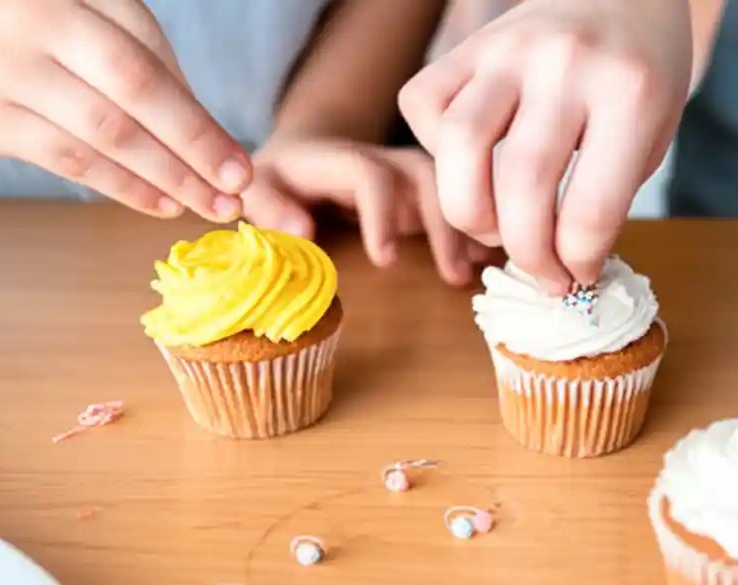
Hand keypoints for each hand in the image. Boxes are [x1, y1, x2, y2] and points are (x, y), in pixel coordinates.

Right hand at [0, 0, 250, 220]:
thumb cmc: (28, 27)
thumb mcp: (83, 19)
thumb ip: (141, 62)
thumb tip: (210, 137)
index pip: (153, 58)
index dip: (200, 119)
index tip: (239, 165)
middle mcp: (41, 24)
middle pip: (137, 91)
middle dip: (195, 148)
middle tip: (237, 190)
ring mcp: (9, 71)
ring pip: (106, 134)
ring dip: (167, 178)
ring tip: (210, 207)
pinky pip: (69, 159)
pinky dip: (123, 186)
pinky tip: (161, 204)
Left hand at [241, 135, 491, 285]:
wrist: (301, 155)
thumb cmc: (273, 181)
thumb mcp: (252, 188)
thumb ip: (267, 205)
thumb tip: (301, 232)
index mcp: (336, 158)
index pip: (369, 174)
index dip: (381, 214)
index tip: (384, 261)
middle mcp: (381, 160)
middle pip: (425, 175)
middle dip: (444, 223)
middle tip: (452, 275)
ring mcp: (407, 176)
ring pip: (451, 187)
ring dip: (467, 227)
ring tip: (475, 271)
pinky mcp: (421, 194)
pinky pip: (458, 201)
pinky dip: (474, 229)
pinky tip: (485, 261)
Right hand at [398, 0, 691, 293]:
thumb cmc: (640, 76)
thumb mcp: (651, 136)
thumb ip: (606, 199)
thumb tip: (558, 270)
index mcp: (630, 93)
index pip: (589, 211)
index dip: (578, 262)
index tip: (579, 276)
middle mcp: (565, 64)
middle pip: (521, 185)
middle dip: (527, 253)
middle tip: (542, 271)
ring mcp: (509, 48)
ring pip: (458, 146)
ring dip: (469, 213)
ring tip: (497, 228)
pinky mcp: (469, 44)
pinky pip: (424, 106)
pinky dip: (435, 152)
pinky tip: (470, 166)